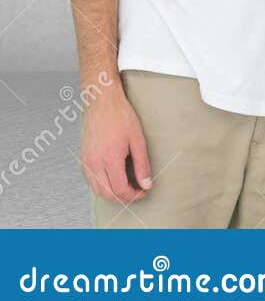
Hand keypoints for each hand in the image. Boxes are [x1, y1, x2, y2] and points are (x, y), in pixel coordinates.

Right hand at [80, 83, 151, 204]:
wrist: (102, 102)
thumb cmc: (120, 116)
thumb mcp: (138, 140)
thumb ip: (142, 164)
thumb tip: (146, 183)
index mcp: (110, 159)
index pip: (120, 190)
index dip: (133, 195)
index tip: (143, 192)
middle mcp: (95, 163)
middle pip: (107, 194)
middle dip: (123, 197)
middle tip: (137, 191)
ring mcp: (86, 161)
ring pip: (97, 189)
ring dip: (112, 193)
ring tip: (127, 186)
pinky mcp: (83, 158)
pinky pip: (90, 180)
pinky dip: (102, 185)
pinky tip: (113, 178)